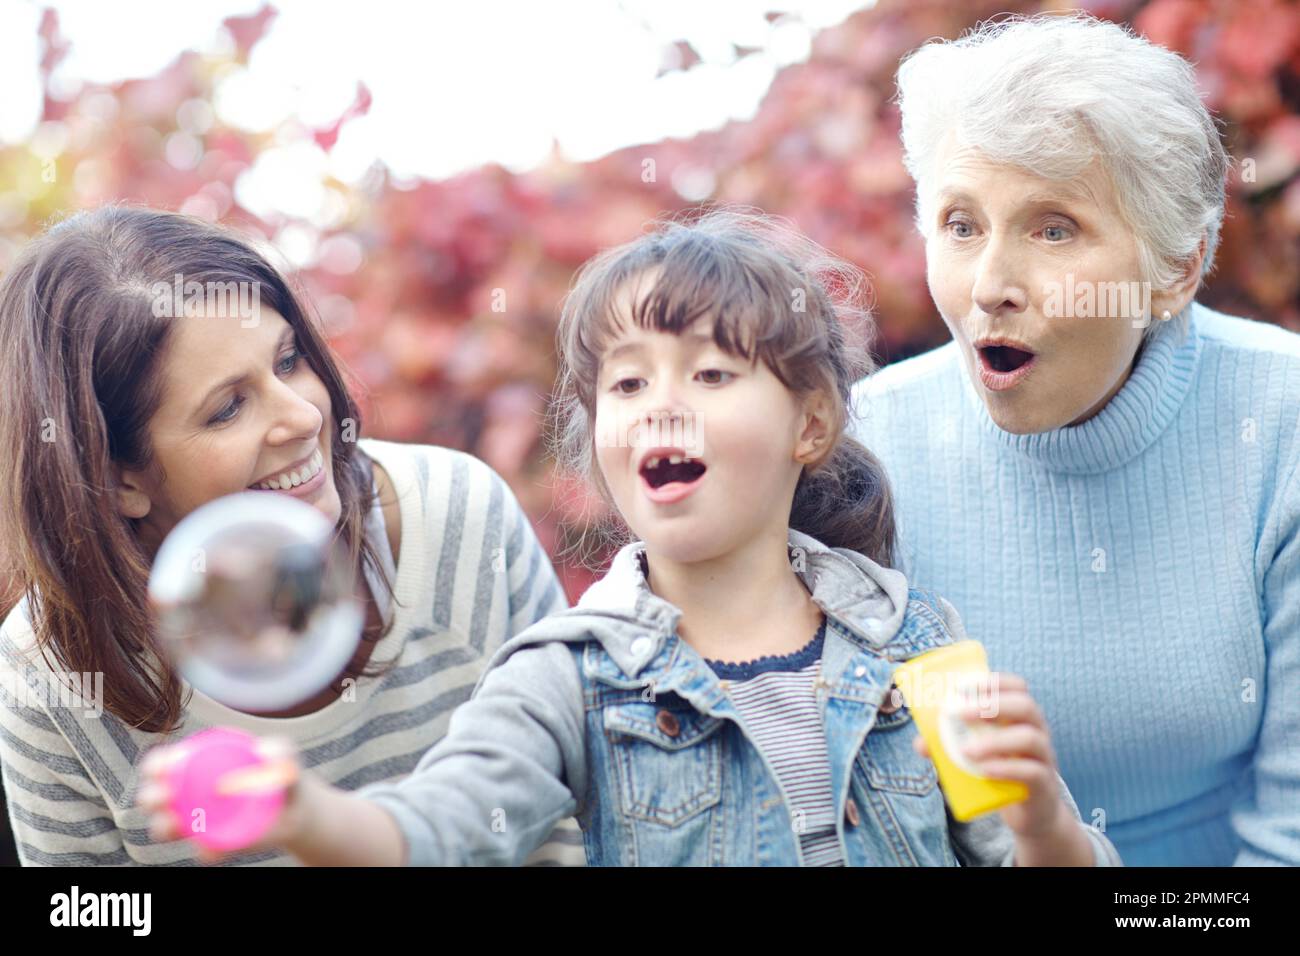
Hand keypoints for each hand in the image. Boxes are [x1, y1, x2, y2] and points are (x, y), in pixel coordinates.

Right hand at [136, 735, 316, 863]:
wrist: (297, 807)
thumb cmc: (280, 772)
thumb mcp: (284, 755)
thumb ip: (279, 749)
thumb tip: (262, 752)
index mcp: (196, 765)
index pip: (164, 763)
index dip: (155, 765)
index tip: (160, 769)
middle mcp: (187, 794)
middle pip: (155, 796)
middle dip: (150, 797)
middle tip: (164, 798)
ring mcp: (197, 821)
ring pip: (166, 827)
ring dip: (163, 827)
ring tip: (176, 825)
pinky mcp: (212, 844)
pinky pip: (202, 851)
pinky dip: (204, 851)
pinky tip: (212, 849)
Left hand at [911, 672, 1070, 840]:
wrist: (1030, 810)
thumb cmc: (1001, 770)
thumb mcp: (977, 754)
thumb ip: (950, 746)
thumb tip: (920, 743)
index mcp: (1020, 716)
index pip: (1017, 687)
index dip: (994, 682)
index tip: (965, 685)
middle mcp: (1037, 730)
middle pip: (1026, 706)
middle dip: (993, 705)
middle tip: (961, 713)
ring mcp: (1044, 756)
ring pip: (1030, 738)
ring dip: (995, 741)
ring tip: (966, 750)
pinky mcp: (1044, 783)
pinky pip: (1032, 771)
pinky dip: (1006, 769)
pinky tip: (984, 771)